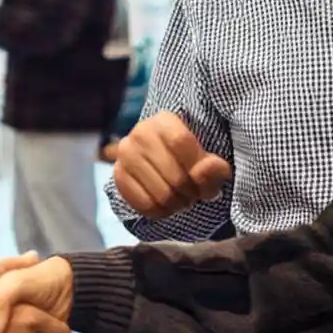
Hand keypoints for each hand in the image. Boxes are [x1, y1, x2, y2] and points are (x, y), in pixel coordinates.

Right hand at [107, 111, 232, 219]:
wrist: (158, 162)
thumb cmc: (187, 159)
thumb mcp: (207, 159)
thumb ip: (213, 168)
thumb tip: (200, 175)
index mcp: (164, 120)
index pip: (180, 142)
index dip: (197, 168)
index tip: (203, 181)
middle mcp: (140, 133)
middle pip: (174, 175)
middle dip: (190, 193)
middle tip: (193, 194)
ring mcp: (125, 154)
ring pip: (161, 194)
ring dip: (177, 204)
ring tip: (180, 199)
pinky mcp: (118, 175)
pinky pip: (144, 204)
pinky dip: (160, 211)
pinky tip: (165, 205)